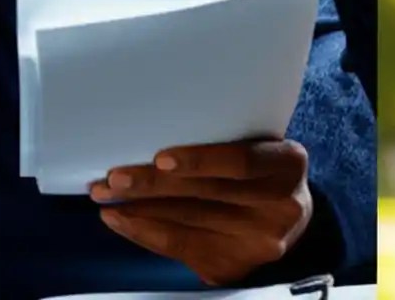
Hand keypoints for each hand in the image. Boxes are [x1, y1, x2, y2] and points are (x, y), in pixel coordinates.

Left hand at [91, 140, 312, 285]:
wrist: (287, 220)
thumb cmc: (259, 169)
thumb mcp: (259, 144)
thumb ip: (226, 138)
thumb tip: (152, 127)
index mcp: (287, 164)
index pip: (243, 162)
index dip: (201, 161)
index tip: (161, 157)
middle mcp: (281, 207)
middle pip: (208, 194)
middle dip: (154, 186)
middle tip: (115, 177)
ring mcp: (257, 243)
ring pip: (187, 223)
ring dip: (139, 208)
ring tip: (106, 195)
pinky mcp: (233, 266)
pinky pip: (178, 247)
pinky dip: (143, 231)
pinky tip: (120, 218)